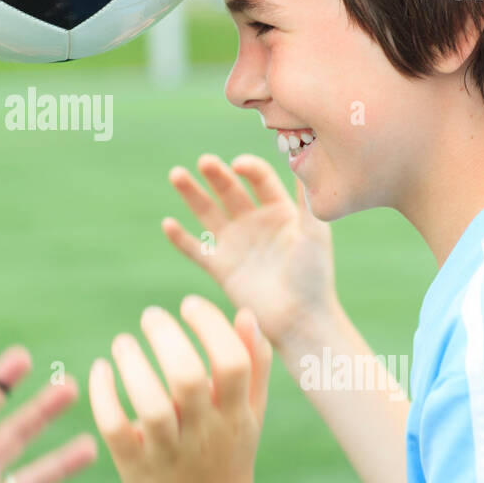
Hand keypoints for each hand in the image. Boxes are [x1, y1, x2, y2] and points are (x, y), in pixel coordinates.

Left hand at [90, 295, 282, 482]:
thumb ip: (254, 363)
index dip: (210, 325)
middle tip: (151, 315)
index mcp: (235, 415)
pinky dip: (103, 395)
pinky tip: (101, 369)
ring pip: (151, 406)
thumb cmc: (229, 453)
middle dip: (166, 337)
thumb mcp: (251, 412)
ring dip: (133, 365)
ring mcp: (169, 453)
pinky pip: (115, 429)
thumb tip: (246, 312)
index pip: (232, 362)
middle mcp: (205, 434)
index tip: (189, 304)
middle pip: (187, 378)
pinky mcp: (135, 467)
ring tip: (123, 342)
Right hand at [163, 153, 337, 348]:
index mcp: (279, 211)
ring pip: (207, 212)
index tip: (239, 166)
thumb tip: (304, 162)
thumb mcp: (314, 234)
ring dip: (191, 193)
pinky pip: (195, 249)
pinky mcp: (220, 267)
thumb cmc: (314, 277)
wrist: (300, 320)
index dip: (248, 169)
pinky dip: (180, 238)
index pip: (259, 180)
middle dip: (215, 175)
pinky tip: (168, 224)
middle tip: (204, 162)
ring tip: (176, 174)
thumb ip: (307, 201)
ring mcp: (234, 244)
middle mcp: (254, 222)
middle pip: (229, 190)